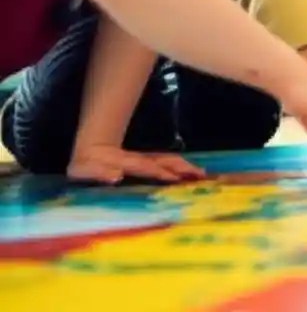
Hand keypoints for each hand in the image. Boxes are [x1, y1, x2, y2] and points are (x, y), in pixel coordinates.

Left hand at [67, 145, 205, 184]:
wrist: (89, 151)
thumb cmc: (84, 166)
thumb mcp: (81, 170)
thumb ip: (97, 172)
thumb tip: (116, 177)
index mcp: (124, 162)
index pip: (144, 166)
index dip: (159, 171)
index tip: (174, 178)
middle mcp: (138, 159)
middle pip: (163, 160)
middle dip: (181, 167)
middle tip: (200, 175)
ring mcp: (144, 161)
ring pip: (167, 161)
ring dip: (184, 167)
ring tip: (201, 174)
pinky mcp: (146, 165)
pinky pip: (166, 165)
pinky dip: (180, 168)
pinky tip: (191, 175)